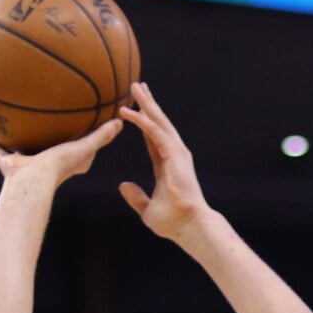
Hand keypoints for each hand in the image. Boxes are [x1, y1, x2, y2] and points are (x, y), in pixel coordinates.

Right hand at [0, 119, 122, 187]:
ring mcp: (25, 165)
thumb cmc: (60, 166)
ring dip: (18, 139)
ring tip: (15, 123)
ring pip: (21, 149)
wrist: (33, 181)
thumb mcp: (85, 149)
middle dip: (47, 138)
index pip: (76, 151)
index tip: (82, 129)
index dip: (81, 142)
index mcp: (65, 164)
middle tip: (48, 123)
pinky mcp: (9, 164)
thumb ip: (102, 136)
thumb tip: (121, 122)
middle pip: (46, 148)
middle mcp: (44, 165)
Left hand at [117, 83, 212, 242]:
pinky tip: (128, 112)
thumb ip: (136, 196)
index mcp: (167, 165)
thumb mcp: (147, 209)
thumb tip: (123, 185)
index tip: (135, 109)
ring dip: (146, 103)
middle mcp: (174, 155)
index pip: (153, 138)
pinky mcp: (174, 155)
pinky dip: (141, 121)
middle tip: (137, 87)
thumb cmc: (174, 222)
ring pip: (158, 122)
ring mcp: (176, 153)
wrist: (189, 226)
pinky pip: (154, 132)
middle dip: (148, 104)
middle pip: (158, 123)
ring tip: (136, 87)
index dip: (144, 122)